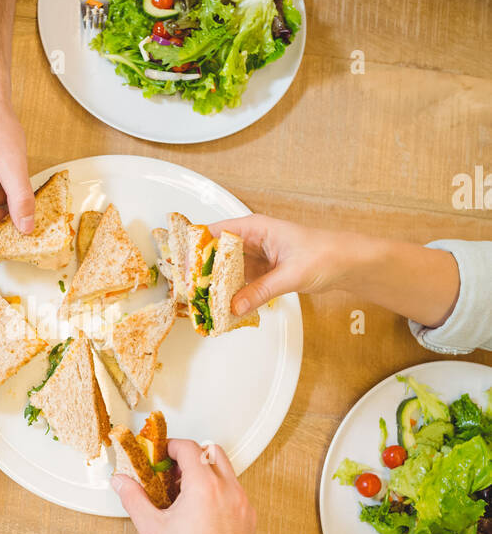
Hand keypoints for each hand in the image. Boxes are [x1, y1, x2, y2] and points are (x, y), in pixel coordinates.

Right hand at [112, 440, 254, 533]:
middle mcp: (229, 492)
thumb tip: (122, 483)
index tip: (159, 455)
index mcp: (205, 488)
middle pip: (212, 452)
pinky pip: (234, 492)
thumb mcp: (152, 530)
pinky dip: (218, 490)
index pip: (189, 448)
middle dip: (191, 456)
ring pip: (226, 472)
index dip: (170, 447)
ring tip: (184, 494)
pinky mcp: (248, 521)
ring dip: (206, 473)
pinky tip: (200, 512)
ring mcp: (243, 506)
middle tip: (171, 471)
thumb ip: (135, 499)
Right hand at [206, 214, 355, 316]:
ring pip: (226, 269)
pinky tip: (226, 305)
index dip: (197, 248)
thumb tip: (235, 306)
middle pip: (216, 252)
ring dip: (216, 285)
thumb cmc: (326, 252)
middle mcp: (252, 239)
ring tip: (205, 302)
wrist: (347, 263)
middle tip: (191, 291)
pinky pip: (239, 282)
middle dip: (202, 271)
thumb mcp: (290, 274)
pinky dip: (231, 293)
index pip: (215, 232)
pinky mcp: (262, 271)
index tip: (185, 268)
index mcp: (256, 227)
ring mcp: (256, 256)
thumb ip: (261, 291)